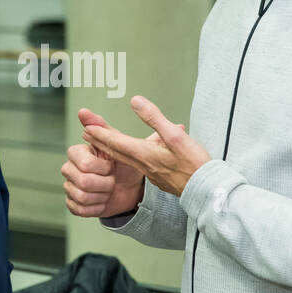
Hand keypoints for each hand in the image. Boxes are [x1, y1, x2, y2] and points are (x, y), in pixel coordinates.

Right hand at [62, 108, 145, 217]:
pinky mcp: (73, 204)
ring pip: (82, 197)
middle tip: (112, 179)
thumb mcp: (117, 143)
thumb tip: (82, 111)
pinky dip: (98, 207)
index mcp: (76, 152)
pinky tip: (103, 200)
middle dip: (105, 183)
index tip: (112, 165)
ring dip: (103, 196)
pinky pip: (81, 210)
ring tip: (108, 189)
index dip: (103, 168)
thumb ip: (99, 127)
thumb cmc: (124, 162)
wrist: (131, 187)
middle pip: (83, 182)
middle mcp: (69, 169)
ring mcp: (69, 187)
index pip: (85, 164)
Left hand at [81, 96, 211, 196]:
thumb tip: (135, 101)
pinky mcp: (160, 179)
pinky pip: (137, 166)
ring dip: (112, 150)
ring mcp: (152, 174)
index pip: (116, 142)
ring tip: (102, 144)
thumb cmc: (194, 163)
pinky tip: (132, 157)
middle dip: (100, 142)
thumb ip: (154, 118)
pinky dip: (127, 159)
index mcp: (145, 154)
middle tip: (85, 134)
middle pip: (117, 151)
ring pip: (126, 160)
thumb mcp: (175, 135)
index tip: (86, 127)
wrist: (206, 191)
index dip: (100, 134)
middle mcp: (144, 165)